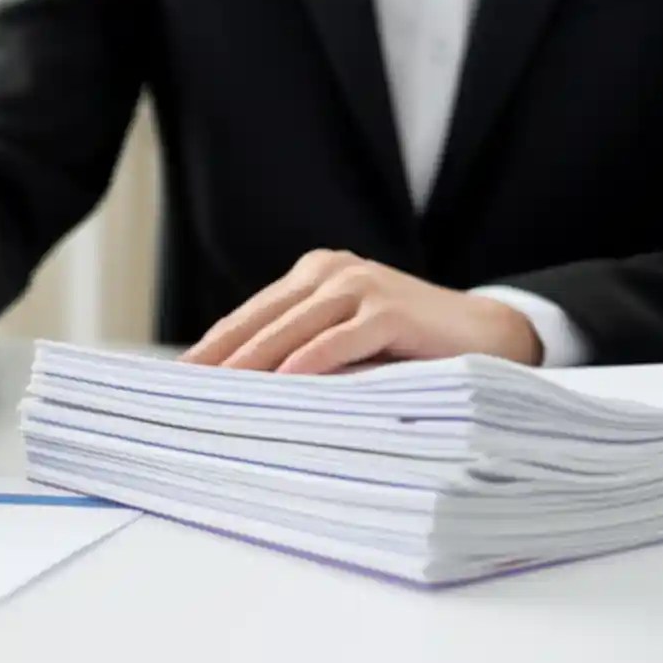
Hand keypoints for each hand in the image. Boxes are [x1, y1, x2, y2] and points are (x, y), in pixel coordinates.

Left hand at [181, 250, 542, 372]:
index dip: (211, 346)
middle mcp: (332, 272)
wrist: (488, 333)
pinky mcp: (391, 310)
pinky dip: (310, 361)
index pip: (249, 315)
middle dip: (219, 357)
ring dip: (252, 361)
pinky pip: (339, 339)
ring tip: (218, 390)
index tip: (174, 379)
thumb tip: (240, 386)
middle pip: (262, 320)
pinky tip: (283, 383)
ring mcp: (362, 286)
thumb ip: (301, 345)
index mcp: (314, 275)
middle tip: (181, 389)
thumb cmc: (408, 344)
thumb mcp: (346, 337)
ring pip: (292, 329)